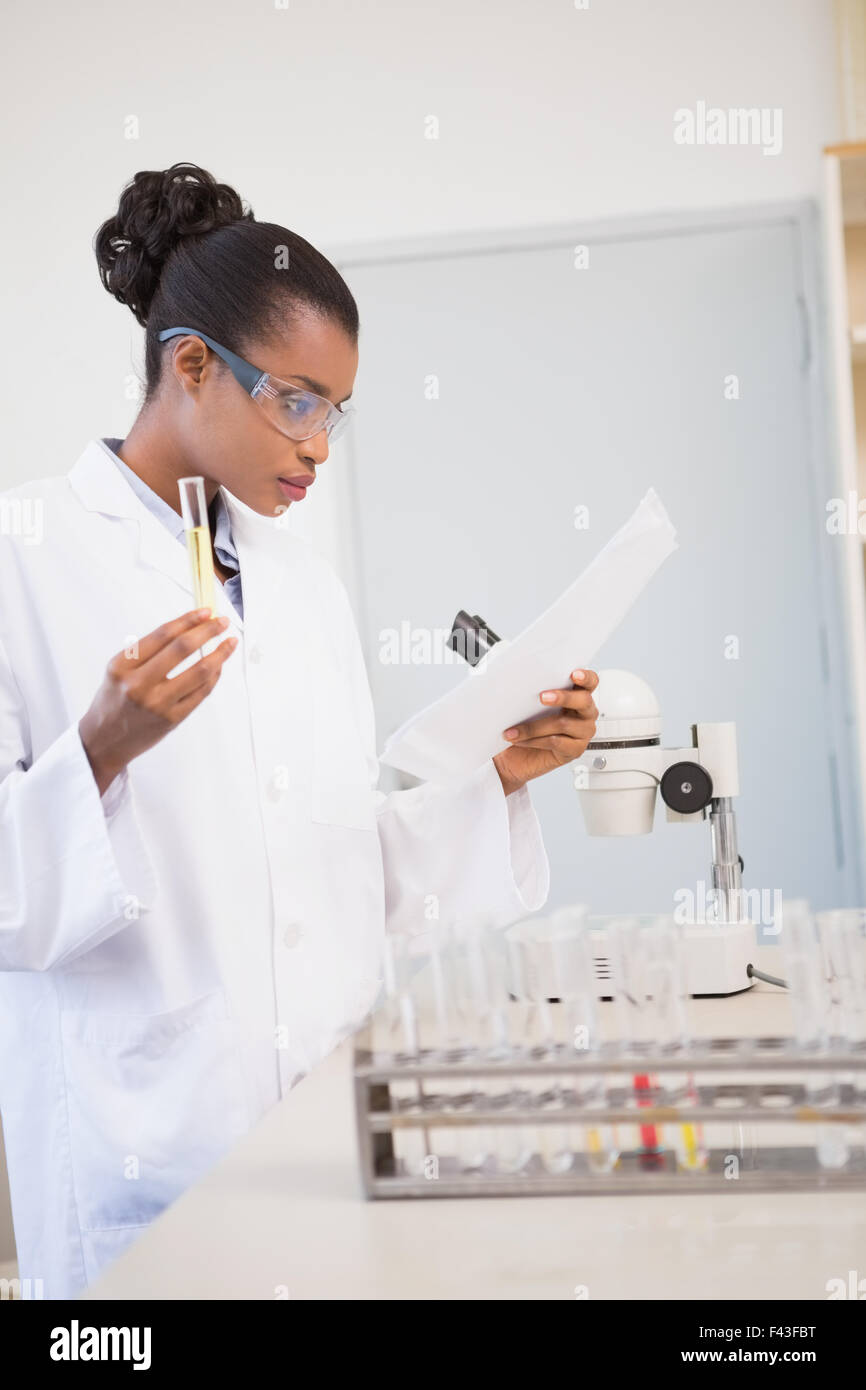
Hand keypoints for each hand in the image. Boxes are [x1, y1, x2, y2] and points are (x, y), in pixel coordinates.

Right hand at [79, 608, 237, 794]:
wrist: (104, 741)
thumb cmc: (113, 701)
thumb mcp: (118, 671)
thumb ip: (147, 652)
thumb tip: (189, 629)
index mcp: (122, 666)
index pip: (162, 635)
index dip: (188, 620)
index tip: (205, 612)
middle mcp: (138, 684)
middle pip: (182, 649)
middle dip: (207, 631)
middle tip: (222, 622)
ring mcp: (157, 704)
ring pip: (199, 672)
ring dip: (219, 654)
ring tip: (230, 643)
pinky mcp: (172, 719)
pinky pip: (201, 693)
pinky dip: (214, 676)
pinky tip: (219, 666)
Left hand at [493, 668, 598, 795]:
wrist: (517, 755)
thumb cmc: (527, 725)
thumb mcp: (530, 706)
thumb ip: (536, 693)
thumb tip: (521, 683)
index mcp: (577, 696)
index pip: (590, 682)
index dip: (585, 677)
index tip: (574, 674)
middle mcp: (585, 713)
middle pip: (583, 700)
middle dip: (563, 697)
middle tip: (541, 697)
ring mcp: (583, 732)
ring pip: (563, 723)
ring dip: (533, 726)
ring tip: (514, 730)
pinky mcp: (575, 750)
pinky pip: (555, 742)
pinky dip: (534, 740)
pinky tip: (519, 741)